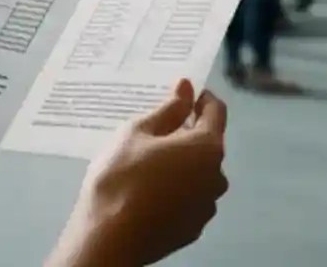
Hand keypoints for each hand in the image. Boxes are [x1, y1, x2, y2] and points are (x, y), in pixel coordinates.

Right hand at [48, 80, 228, 266]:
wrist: (109, 239)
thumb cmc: (121, 177)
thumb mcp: (137, 133)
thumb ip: (168, 110)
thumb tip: (187, 87)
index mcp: (207, 148)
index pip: (216, 111)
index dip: (201, 98)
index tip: (182, 95)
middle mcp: (217, 176)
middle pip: (208, 145)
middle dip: (187, 133)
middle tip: (154, 132)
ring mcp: (207, 206)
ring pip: (199, 174)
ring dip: (183, 164)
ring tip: (148, 165)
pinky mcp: (194, 229)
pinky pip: (190, 198)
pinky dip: (177, 190)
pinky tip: (150, 192)